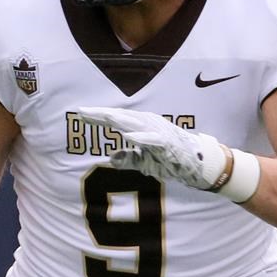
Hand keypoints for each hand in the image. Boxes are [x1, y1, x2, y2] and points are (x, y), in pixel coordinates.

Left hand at [78, 105, 232, 192]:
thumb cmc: (170, 160)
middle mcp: (149, 124)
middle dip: (102, 114)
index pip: (116, 120)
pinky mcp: (168, 143)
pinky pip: (152, 139)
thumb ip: (129, 159)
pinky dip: (141, 137)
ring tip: (101, 117)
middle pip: (121, 117)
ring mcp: (159, 132)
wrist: (196, 164)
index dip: (98, 117)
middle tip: (83, 112)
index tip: (80, 114)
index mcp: (142, 126)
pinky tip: (128, 136)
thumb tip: (112, 158)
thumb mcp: (145, 162)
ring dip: (118, 120)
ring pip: (134, 124)